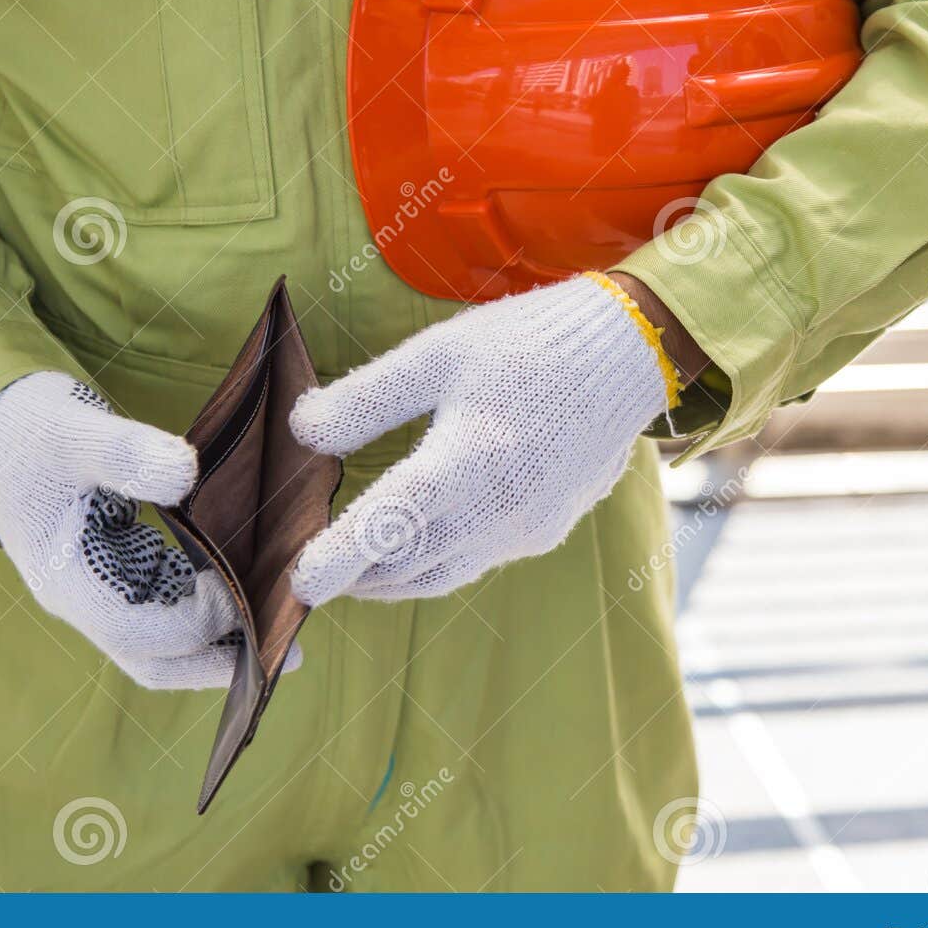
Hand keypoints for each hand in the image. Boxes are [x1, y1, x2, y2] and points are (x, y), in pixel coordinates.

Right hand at [0, 372, 297, 688]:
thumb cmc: (27, 428)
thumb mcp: (72, 431)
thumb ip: (124, 451)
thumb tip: (186, 474)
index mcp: (65, 580)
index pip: (134, 632)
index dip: (194, 621)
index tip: (243, 588)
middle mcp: (85, 597)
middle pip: (154, 658)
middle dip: (219, 662)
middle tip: (290, 656)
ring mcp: (102, 588)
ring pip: (166, 639)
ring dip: (221, 637)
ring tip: (282, 623)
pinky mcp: (120, 569)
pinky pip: (170, 603)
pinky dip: (211, 602)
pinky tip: (253, 584)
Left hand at [289, 274, 680, 603]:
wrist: (627, 354)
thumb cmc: (528, 344)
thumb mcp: (438, 354)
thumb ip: (367, 397)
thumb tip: (302, 429)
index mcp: (468, 459)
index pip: (389, 523)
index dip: (339, 557)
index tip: (300, 584)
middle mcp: (499, 509)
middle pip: (408, 562)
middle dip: (355, 574)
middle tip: (308, 575)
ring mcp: (526, 528)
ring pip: (441, 573)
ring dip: (392, 578)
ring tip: (353, 573)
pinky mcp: (545, 530)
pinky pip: (476, 561)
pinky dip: (435, 563)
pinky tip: (416, 544)